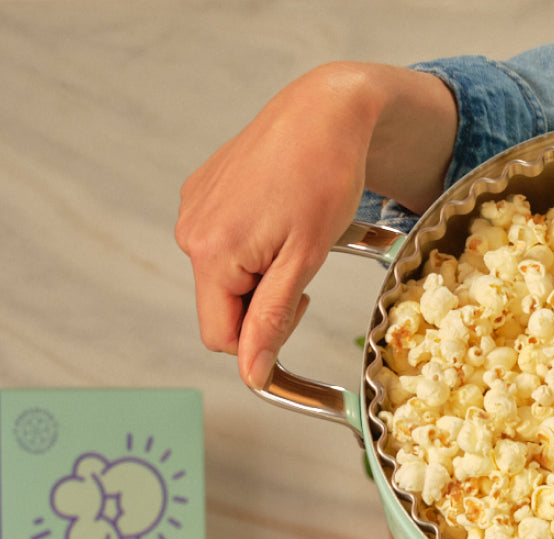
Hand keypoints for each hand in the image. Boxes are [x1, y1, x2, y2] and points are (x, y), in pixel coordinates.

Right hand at [175, 62, 455, 387]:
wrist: (324, 112)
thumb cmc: (323, 179)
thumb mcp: (304, 261)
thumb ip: (271, 320)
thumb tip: (252, 373)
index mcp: (211, 253)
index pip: (221, 337)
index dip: (262, 339)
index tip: (300, 304)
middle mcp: (191, 232)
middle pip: (223, 307)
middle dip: (264, 302)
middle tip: (303, 265)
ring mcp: (194, 209)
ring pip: (227, 277)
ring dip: (263, 273)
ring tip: (296, 235)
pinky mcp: (203, 192)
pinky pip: (226, 243)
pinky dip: (256, 245)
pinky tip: (281, 216)